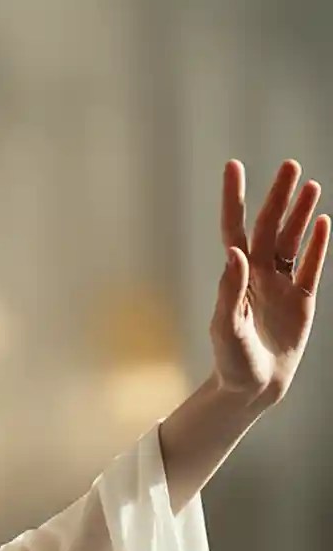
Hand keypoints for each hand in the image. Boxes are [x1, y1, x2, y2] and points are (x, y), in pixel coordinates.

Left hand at [212, 159, 328, 405]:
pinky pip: (311, 264)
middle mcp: (257, 273)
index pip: (234, 227)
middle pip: (268, 226)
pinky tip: (324, 220)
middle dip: (278, 196)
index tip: (233, 166)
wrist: (254, 386)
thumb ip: (230, 290)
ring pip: (292, 239)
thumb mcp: (226, 326)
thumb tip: (235, 253)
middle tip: (289, 164)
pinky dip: (317, 243)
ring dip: (300, 213)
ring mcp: (280, 283)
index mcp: (235, 275)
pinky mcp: (302, 298)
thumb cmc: (232, 359)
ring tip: (309, 184)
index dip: (234, 198)